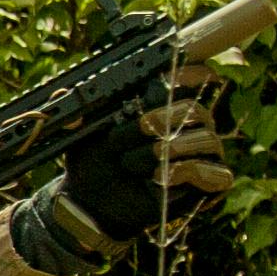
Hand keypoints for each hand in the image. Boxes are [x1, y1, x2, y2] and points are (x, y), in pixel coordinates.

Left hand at [59, 69, 233, 244]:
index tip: (164, 79)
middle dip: (163, 118)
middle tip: (139, 127)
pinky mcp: (208, 183)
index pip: (197, 76)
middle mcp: (192, 124)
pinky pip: (218, 173)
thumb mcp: (82, 131)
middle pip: (196, 108)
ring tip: (137, 162)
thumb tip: (58, 97)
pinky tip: (161, 177)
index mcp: (168, 103)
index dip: (187, 74)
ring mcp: (203, 152)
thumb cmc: (93, 160)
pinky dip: (189, 171)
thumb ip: (75, 111)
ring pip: (207, 138)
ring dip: (168, 149)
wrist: (91, 201)